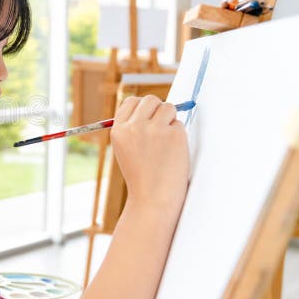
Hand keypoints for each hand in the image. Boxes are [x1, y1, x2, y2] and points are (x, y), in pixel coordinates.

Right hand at [110, 95, 189, 212]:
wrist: (153, 198)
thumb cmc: (141, 176)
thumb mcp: (125, 149)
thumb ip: (133, 128)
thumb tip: (153, 107)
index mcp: (118, 130)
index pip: (131, 102)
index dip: (143, 108)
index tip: (149, 117)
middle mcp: (134, 126)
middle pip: (151, 99)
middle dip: (159, 109)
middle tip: (162, 127)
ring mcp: (154, 129)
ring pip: (168, 107)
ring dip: (171, 120)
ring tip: (167, 142)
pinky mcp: (174, 135)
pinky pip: (179, 124)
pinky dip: (179, 135)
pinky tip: (173, 152)